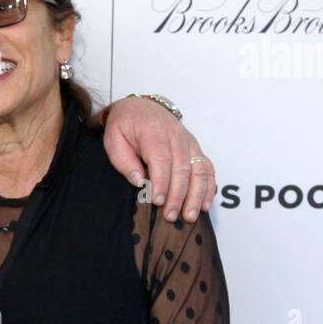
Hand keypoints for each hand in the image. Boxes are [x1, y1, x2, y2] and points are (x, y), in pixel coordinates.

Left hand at [102, 97, 215, 221]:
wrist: (140, 107)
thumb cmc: (125, 125)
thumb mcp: (114, 140)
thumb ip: (124, 161)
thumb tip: (139, 181)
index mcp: (154, 132)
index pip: (161, 160)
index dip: (161, 182)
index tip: (157, 201)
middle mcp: (176, 136)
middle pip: (182, 168)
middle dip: (178, 195)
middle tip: (170, 216)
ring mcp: (189, 142)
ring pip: (199, 170)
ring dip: (196, 195)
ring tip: (189, 216)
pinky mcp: (195, 149)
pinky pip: (207, 168)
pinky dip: (208, 187)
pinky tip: (204, 204)